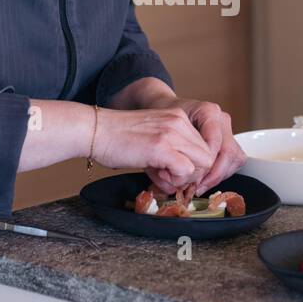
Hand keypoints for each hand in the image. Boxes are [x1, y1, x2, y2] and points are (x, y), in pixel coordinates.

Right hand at [91, 107, 213, 189]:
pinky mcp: (162, 147)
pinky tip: (158, 174)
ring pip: (202, 164)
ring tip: (162, 174)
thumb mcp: (151, 141)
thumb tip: (178, 183)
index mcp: (178, 118)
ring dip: (184, 177)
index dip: (193, 165)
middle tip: (170, 176)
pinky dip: (175, 179)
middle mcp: (179, 122)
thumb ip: (169, 157)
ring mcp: (172, 133)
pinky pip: (186, 170)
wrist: (94, 130)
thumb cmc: (116, 138)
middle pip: (207, 156)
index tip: (174, 171)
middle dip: (192, 173)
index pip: (204, 147)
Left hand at [143, 98, 246, 193]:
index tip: (192, 180)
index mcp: (208, 112)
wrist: (166, 108)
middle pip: (230, 153)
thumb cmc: (163, 118)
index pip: (215, 144)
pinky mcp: (228, 138)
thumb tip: (175, 182)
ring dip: (219, 176)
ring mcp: (227, 128)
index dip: (206, 166)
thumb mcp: (161, 131)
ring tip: (200, 186)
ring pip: (235, 158)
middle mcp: (221, 118)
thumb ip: (170, 153)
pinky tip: (205, 179)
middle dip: (214, 175)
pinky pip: (233, 160)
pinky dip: (221, 173)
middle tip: (196, 188)